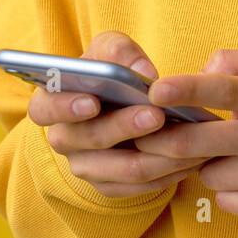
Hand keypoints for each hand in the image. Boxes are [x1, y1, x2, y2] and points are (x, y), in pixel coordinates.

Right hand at [27, 31, 208, 197]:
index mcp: (52, 102)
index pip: (44, 109)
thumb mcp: (112, 50)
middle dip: (124, 127)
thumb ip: (121, 52)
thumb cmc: (111, 70)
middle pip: (89, 139)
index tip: (92, 102)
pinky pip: (140, 187)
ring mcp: (87, 167)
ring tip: (187, 137)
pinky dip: (169, 173)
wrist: (124, 103)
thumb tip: (142, 72)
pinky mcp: (111, 186)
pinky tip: (192, 158)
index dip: (65, 107)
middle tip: (156, 115)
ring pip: (122, 169)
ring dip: (157, 155)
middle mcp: (65, 139)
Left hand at [133, 49, 237, 220]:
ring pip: (209, 174)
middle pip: (199, 143)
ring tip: (232, 151)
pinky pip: (227, 199)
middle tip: (145, 134)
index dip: (187, 89)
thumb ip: (237, 62)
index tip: (155, 90)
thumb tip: (201, 74)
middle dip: (161, 139)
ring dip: (208, 163)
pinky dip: (229, 188)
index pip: (225, 90)